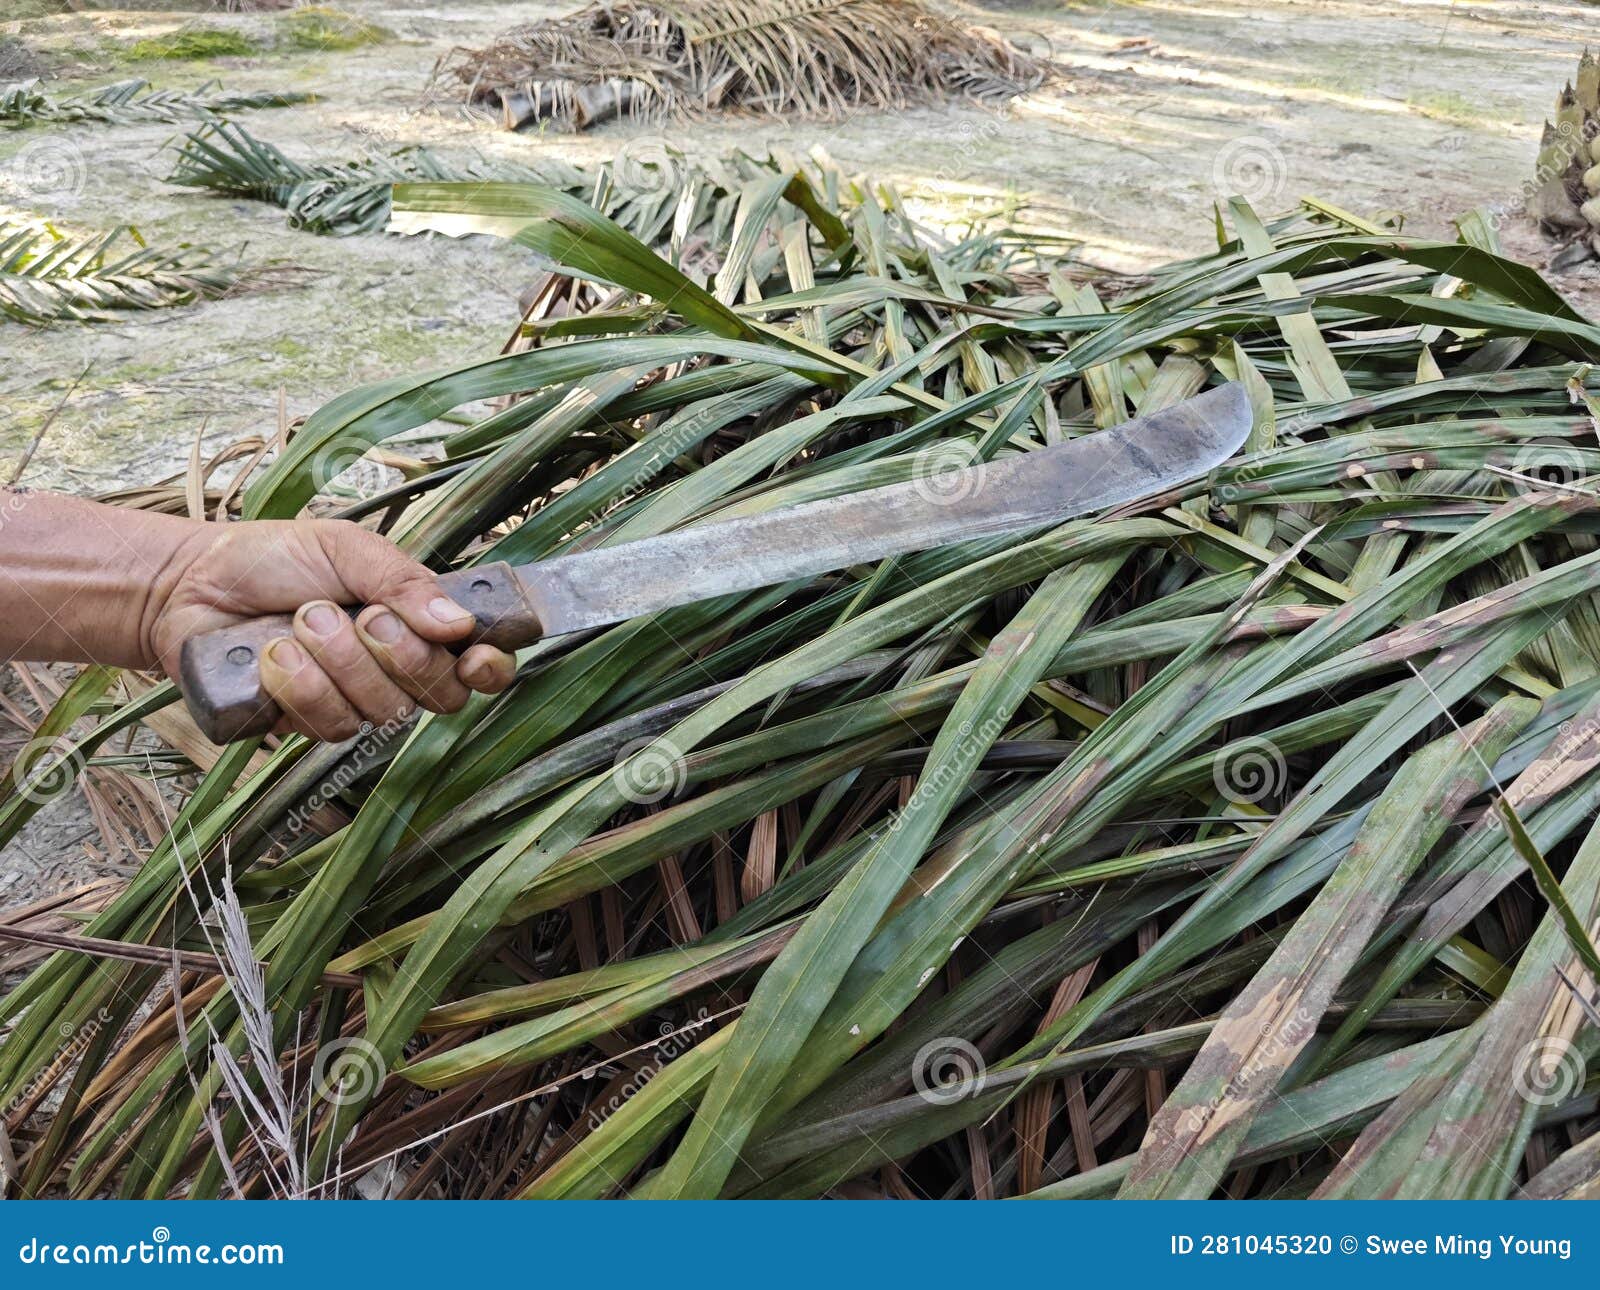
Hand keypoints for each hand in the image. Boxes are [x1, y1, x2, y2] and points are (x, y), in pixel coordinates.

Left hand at [147, 518, 516, 741]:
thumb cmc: (276, 559)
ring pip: (383, 712)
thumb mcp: (347, 548)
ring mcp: (353, 703)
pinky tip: (274, 656)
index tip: (474, 655)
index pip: (482, 664)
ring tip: (301, 621)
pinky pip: (329, 725)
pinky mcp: (305, 726)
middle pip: (440, 694)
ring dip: (339, 661)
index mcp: (420, 624)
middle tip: (360, 615)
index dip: (490, 667)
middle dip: (401, 653)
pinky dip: (299, 684)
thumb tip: (459, 622)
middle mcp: (396, 671)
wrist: (191, 584)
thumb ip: (404, 581)